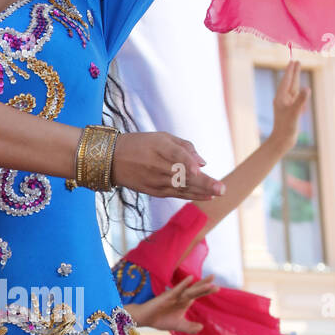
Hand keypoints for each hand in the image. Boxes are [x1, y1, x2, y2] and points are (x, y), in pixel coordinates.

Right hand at [111, 132, 225, 200]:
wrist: (112, 160)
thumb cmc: (141, 144)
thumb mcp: (161, 137)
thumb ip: (184, 147)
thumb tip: (203, 163)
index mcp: (158, 147)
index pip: (175, 155)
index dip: (188, 162)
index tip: (199, 169)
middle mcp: (157, 166)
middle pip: (183, 175)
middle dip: (204, 183)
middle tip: (222, 188)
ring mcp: (155, 181)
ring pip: (182, 187)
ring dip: (202, 192)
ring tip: (219, 192)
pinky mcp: (154, 192)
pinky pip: (177, 194)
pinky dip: (193, 196)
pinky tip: (207, 197)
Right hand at [137, 275, 217, 332]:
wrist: (145, 319)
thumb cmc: (161, 319)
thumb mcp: (178, 326)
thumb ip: (190, 327)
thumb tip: (202, 327)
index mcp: (184, 302)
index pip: (198, 294)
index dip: (206, 291)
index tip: (217, 287)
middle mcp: (181, 297)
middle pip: (195, 289)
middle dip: (205, 284)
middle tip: (214, 277)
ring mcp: (174, 296)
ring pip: (189, 290)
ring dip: (199, 286)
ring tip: (209, 281)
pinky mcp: (167, 296)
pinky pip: (177, 290)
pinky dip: (183, 284)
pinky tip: (190, 278)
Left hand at [271, 60, 308, 153]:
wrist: (282, 141)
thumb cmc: (286, 128)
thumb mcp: (295, 113)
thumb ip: (301, 100)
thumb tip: (307, 88)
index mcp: (281, 98)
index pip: (287, 81)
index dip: (291, 70)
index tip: (293, 61)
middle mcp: (283, 100)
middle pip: (290, 83)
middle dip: (293, 72)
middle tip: (296, 62)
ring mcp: (287, 106)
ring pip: (293, 90)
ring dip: (296, 80)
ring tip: (297, 72)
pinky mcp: (291, 112)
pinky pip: (296, 99)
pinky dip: (299, 93)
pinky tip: (300, 92)